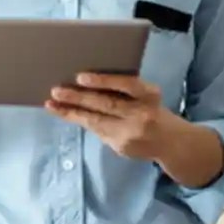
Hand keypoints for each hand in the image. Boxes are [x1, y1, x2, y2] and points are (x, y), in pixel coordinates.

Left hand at [45, 73, 172, 160]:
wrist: (172, 143)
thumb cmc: (151, 109)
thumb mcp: (146, 95)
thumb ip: (124, 89)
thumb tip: (86, 79)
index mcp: (149, 94)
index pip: (127, 84)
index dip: (103, 81)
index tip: (80, 77)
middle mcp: (142, 114)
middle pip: (107, 104)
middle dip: (78, 98)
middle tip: (56, 90)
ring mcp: (131, 133)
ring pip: (96, 121)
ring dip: (71, 112)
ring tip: (52, 104)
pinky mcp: (122, 146)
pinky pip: (96, 131)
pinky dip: (79, 121)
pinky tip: (64, 114)